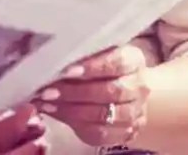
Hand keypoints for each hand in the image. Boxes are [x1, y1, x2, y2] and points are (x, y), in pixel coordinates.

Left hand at [32, 45, 150, 146]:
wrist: (126, 87)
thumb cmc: (104, 63)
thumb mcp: (98, 52)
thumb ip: (82, 54)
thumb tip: (52, 58)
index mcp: (134, 60)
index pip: (117, 63)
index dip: (92, 67)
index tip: (67, 70)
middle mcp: (139, 87)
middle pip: (111, 92)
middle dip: (76, 92)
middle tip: (48, 90)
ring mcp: (135, 112)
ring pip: (105, 115)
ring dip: (71, 110)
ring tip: (48, 103)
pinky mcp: (125, 133)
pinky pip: (100, 134)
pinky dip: (75, 124)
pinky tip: (56, 114)